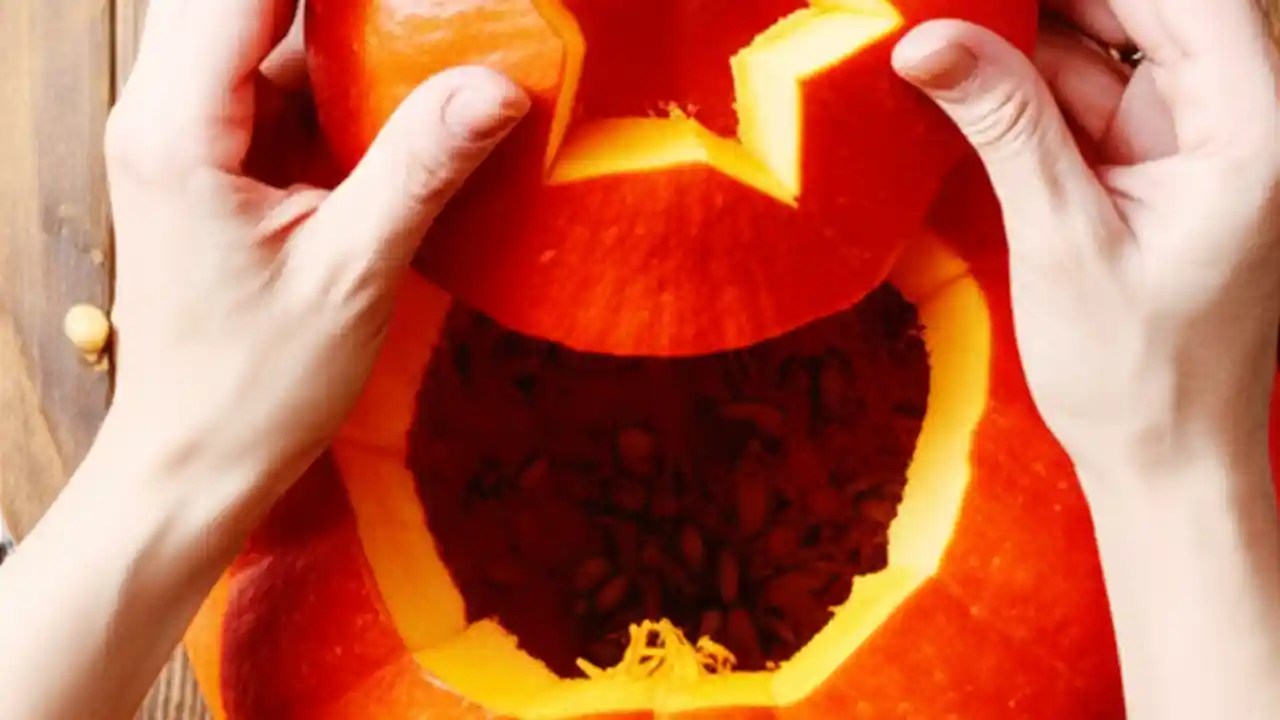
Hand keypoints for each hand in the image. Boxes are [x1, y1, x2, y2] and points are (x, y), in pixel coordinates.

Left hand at [1, 3, 527, 718]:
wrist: (196, 459)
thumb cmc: (257, 385)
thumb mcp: (354, 273)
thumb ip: (421, 166)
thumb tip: (500, 83)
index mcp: (177, 130)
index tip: (416, 0)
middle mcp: (160, 114)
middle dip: (336, 5)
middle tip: (428, 19)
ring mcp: (181, 134)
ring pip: (256, 30)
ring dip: (339, 30)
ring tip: (427, 43)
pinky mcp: (210, 160)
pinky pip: (269, 81)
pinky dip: (333, 78)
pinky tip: (398, 97)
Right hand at [891, 4, 1279, 717]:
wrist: (1164, 460)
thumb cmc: (1138, 374)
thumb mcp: (1063, 242)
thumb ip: (1004, 126)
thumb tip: (928, 39)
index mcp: (1252, 128)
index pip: (1185, 0)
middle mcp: (1235, 118)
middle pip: (1146, 10)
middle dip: (1048, 4)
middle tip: (954, 9)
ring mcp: (1187, 140)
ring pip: (1106, 46)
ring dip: (1025, 34)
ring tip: (947, 29)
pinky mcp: (1145, 167)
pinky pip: (1083, 97)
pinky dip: (1027, 84)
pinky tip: (968, 73)